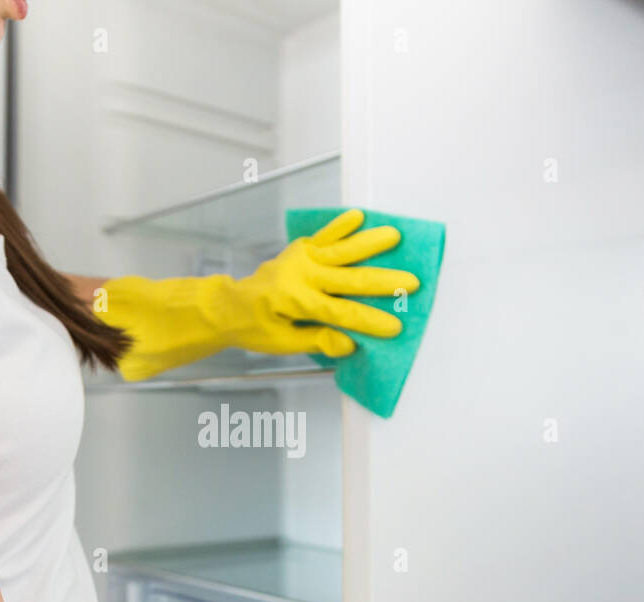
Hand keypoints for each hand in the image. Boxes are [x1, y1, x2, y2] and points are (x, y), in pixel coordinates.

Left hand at [99, 209, 420, 380]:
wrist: (231, 304)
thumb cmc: (258, 329)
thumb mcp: (284, 343)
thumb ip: (316, 340)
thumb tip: (348, 344)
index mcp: (298, 302)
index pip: (342, 313)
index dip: (370, 321)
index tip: (396, 326)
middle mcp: (302, 276)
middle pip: (349, 279)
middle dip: (383, 281)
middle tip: (411, 282)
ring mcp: (301, 259)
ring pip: (341, 250)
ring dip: (369, 243)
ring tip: (394, 236)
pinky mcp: (301, 249)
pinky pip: (324, 236)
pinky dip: (341, 225)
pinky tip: (359, 216)